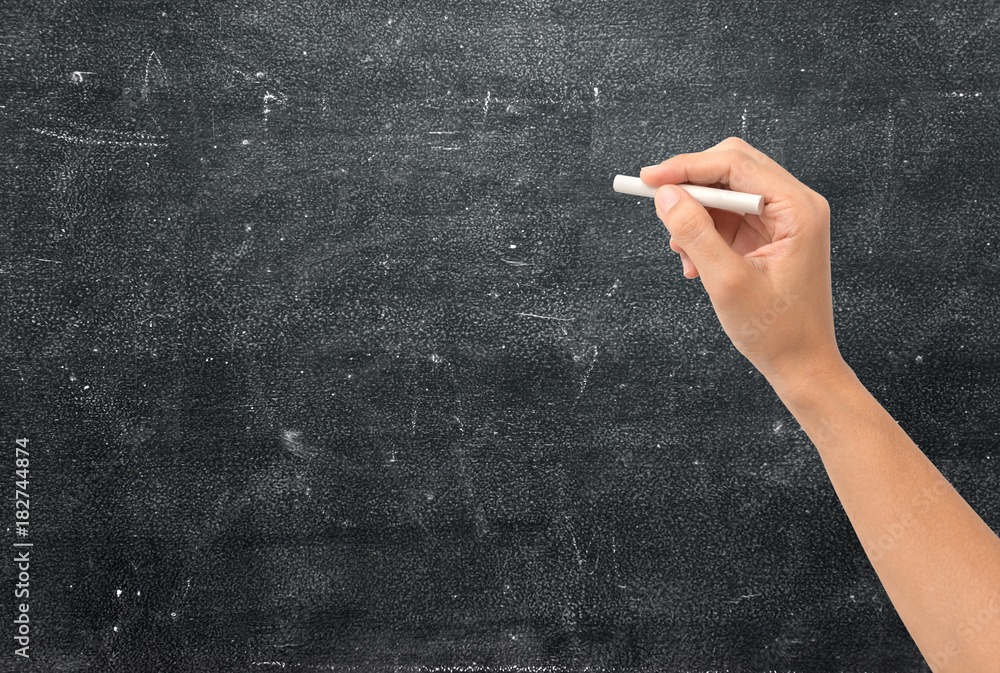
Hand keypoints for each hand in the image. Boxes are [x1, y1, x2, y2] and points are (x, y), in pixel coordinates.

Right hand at [641, 137, 845, 386]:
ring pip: (724, 192)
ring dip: (695, 216)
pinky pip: (727, 216)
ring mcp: (783, 219)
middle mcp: (795, 205)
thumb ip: (695, 234)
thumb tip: (665, 195)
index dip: (686, 168)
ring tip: (684, 256)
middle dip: (690, 189)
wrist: (802, 365)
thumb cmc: (776, 330)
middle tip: (659, 209)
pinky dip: (704, 233)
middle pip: (730, 167)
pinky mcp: (769, 235)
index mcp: (798, 209)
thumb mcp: (727, 282)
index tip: (647, 180)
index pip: (734, 164)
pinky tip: (695, 264)